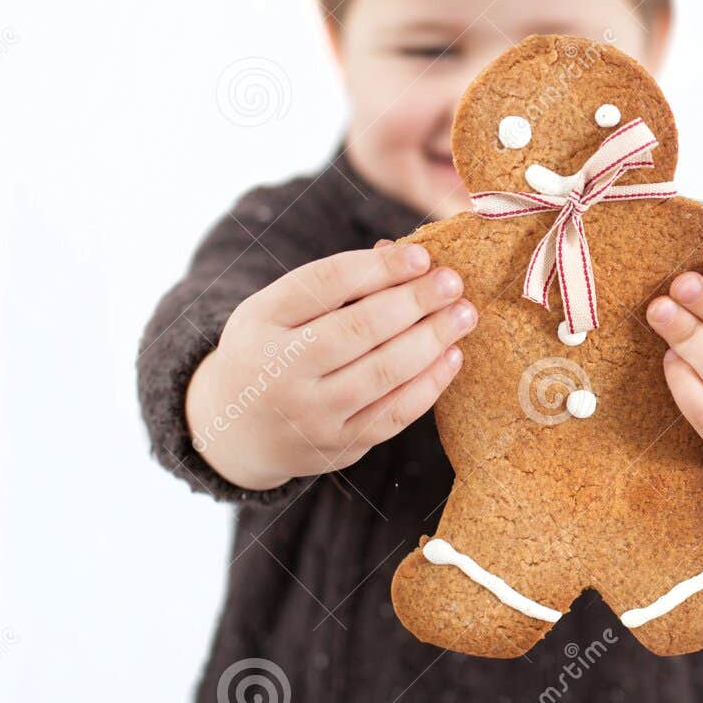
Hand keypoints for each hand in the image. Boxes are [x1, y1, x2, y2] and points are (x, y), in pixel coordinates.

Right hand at [185, 241, 475, 490]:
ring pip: (383, 374)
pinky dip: (429, 384)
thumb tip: (409, 258)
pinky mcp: (338, 446)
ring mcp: (310, 415)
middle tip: (452, 282)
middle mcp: (280, 372)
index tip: (421, 256)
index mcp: (261, 323)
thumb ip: (334, 284)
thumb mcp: (279, 310)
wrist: (238, 430)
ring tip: (464, 314)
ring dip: (432, 339)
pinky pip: (393, 414)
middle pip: (358, 330)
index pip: (324, 285)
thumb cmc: (272, 350)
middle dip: (414, 302)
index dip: (378, 268)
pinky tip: (453, 356)